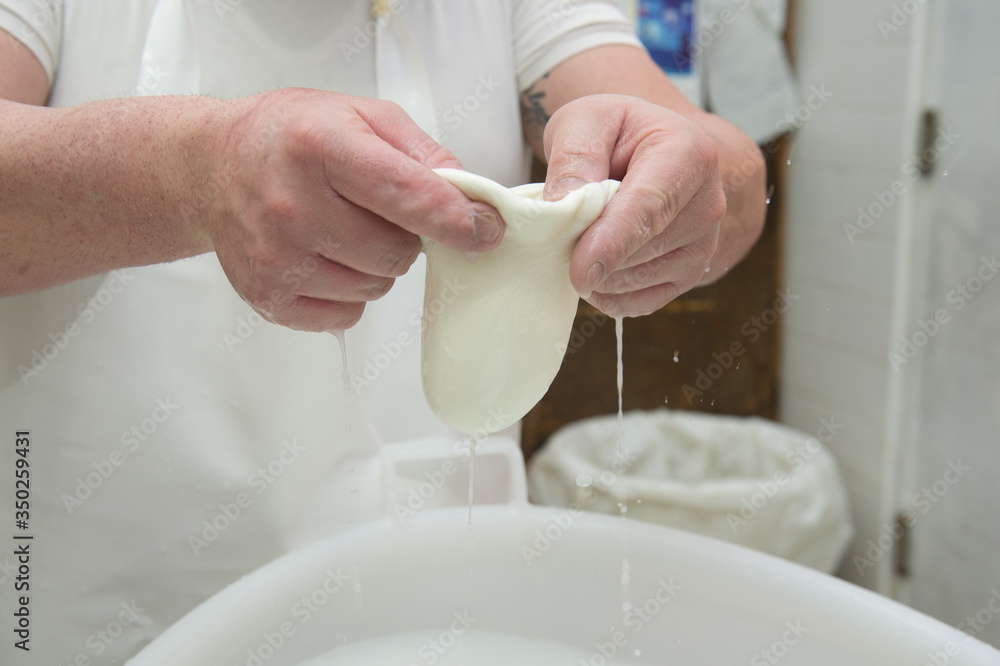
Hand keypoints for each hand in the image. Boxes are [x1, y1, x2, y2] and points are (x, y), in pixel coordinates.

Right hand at [203, 88, 502, 331]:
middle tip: (376, 213)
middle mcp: (292, 204)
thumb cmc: (292, 137)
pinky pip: (346, 314)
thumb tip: (470, 198)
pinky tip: (325, 257)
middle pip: (397, 252)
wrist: (213, 167)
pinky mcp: (268, 296)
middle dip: (405, 236)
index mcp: (320, 146)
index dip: (456, 219)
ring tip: (344, 231)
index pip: (407, 194)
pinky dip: (350, 292)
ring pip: (376, 286)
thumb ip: (422, 152)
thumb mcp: (361, 115)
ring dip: (377, 264)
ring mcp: (277, 257)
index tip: (485, 230)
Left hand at [542, 94, 727, 317]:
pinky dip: (606, 292)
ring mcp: (704, 244)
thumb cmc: (615, 133)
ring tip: (585, 233)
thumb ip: (574, 156)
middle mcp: (708, 204)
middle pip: (638, 251)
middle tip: (565, 222)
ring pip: (633, 281)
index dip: (612, 242)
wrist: (650, 151)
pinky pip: (638, 303)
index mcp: (689, 155)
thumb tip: (564, 205)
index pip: (650, 208)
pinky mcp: (690, 274)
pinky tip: (597, 264)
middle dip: (588, 250)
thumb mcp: (586, 120)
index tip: (580, 272)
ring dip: (595, 270)